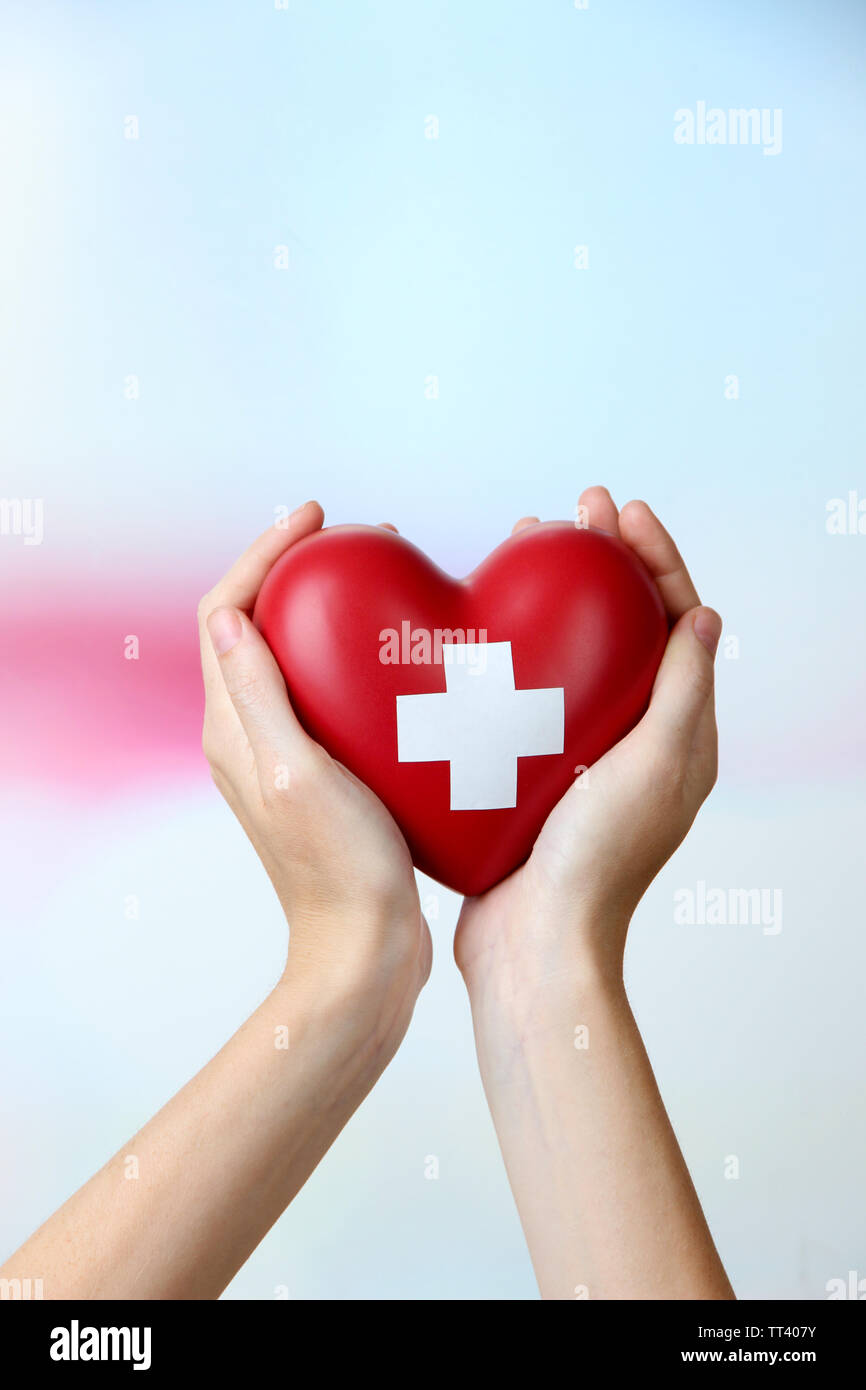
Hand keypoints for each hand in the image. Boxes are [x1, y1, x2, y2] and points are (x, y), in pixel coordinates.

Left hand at [198, 502, 430, 1030]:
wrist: (367, 950)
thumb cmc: (339, 871)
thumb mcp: (295, 774)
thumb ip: (258, 696)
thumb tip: (229, 617)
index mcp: (232, 730)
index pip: (226, 613)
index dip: (264, 554)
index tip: (317, 518)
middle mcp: (250, 736)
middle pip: (257, 624)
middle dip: (299, 569)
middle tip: (361, 541)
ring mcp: (288, 754)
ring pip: (297, 655)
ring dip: (330, 608)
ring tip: (385, 578)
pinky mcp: (327, 771)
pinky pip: (333, 692)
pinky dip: (359, 655)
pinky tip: (408, 654)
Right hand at [455, 488, 721, 992]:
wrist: (535, 947)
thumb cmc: (595, 865)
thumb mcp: (653, 768)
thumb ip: (680, 692)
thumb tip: (704, 618)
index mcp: (678, 737)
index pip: (679, 625)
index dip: (656, 560)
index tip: (621, 512)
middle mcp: (636, 740)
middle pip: (626, 627)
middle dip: (606, 563)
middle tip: (574, 511)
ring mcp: (581, 755)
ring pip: (574, 653)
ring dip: (557, 595)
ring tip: (527, 545)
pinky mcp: (532, 771)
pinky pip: (530, 693)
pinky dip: (515, 647)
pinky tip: (481, 625)